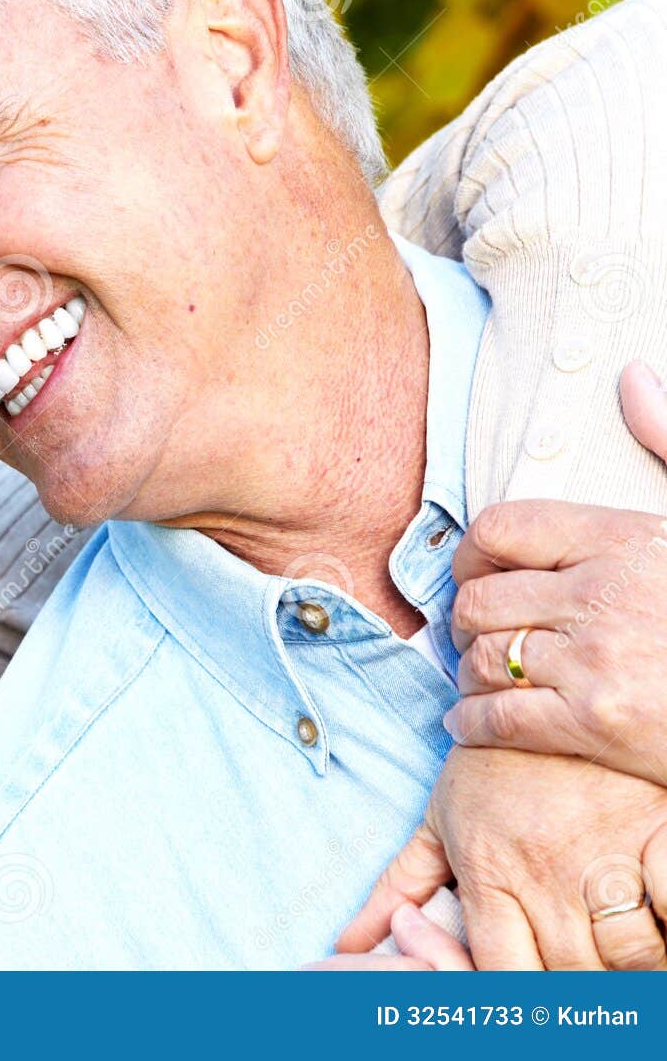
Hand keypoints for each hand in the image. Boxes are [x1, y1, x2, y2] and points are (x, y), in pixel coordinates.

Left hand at [339, 748, 666, 969]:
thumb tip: (347, 946)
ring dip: (629, 967)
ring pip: (630, 956)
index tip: (526, 985)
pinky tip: (655, 921)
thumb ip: (399, 887)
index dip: (514, 999)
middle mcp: (544, 872)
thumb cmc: (493, 767)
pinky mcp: (658, 834)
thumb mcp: (438, 820)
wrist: (545, 690)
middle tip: (578, 972)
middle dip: (576, 987)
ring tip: (616, 953)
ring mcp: (604, 855)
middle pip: (570, 975)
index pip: (502, 976)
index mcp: (488, 874)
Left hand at [443, 363, 666, 784]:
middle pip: (479, 599)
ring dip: (471, 671)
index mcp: (624, 538)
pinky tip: (473, 722)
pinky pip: (498, 718)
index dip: (472, 552)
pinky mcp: (596, 724)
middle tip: (473, 631)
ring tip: (481, 675)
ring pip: (483, 658)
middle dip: (467, 618)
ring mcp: (596, 661)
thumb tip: (633, 376)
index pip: (500, 527)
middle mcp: (601, 594)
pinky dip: (473, 722)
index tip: (475, 571)